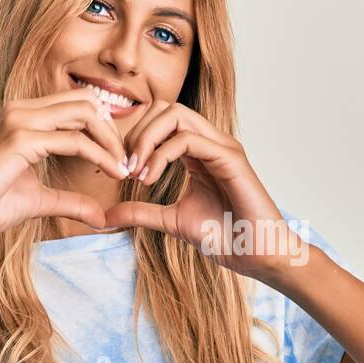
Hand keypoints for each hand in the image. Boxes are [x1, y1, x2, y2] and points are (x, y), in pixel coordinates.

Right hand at [0, 86, 128, 247]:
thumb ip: (71, 202)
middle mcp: (22, 110)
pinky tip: (111, 171)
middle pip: (87, 101)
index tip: (120, 160)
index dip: (105, 129)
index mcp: (25, 117)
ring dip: (110, 141)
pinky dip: (99, 155)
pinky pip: (74, 140)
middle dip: (113, 131)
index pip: (77, 105)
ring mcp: (19, 121)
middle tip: (126, 162)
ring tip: (122, 168)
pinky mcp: (19, 139)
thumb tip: (101, 216)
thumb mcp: (40, 201)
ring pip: (84, 113)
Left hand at [103, 101, 302, 280]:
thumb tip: (106, 216)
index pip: (160, 119)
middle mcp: (211, 142)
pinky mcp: (230, 158)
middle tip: (125, 167)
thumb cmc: (226, 237)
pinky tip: (150, 179)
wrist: (257, 254)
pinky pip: (188, 140)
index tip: (121, 170)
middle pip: (165, 108)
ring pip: (175, 114)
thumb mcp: (171, 221)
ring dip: (147, 139)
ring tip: (136, 172)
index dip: (134, 138)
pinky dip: (162, 155)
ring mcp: (222, 147)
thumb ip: (141, 213)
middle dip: (137, 133)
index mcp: (199, 151)